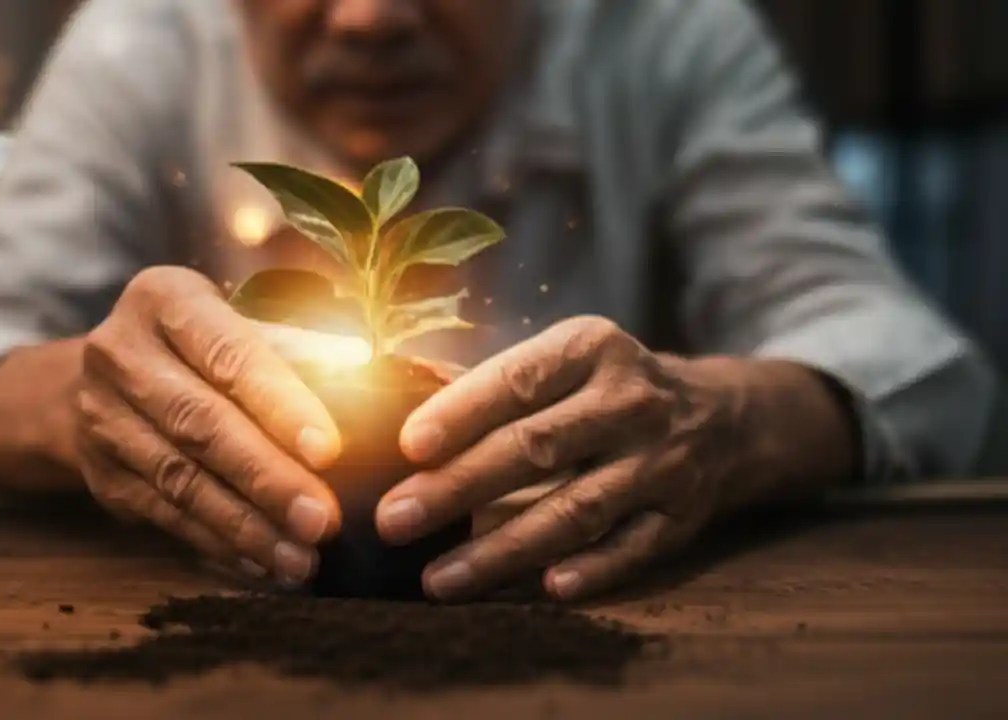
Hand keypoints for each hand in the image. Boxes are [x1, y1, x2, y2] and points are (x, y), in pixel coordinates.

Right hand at [77, 266, 342, 586]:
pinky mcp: (101, 475)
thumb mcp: (240, 320)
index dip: (280, 403)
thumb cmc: (200, 343)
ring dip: (246, 527)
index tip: (329, 451)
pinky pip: (165, 516)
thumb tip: (380, 376)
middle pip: (200, 424)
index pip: (228, 354)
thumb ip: (300, 348)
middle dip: (267, 479)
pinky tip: (261, 565)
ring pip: (180, 481)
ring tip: (300, 559)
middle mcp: (121, 354)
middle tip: (322, 522)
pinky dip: (218, 545)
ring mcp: (102, 418)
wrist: (100, 376)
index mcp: (164, 300)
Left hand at [375, 316, 748, 601]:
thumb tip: (393, 400)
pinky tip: (544, 589)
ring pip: (576, 510)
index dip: (462, 413)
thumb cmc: (604, 389)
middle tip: (395, 520)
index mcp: (591, 349)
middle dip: (458, 488)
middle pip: (536, 449)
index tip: (407, 446)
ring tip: (438, 579)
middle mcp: (631, 402)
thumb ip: (487, 383)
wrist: (722, 416)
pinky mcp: (682, 516)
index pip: (519, 380)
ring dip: (502, 549)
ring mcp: (661, 462)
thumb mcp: (563, 360)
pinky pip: (631, 549)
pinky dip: (591, 570)